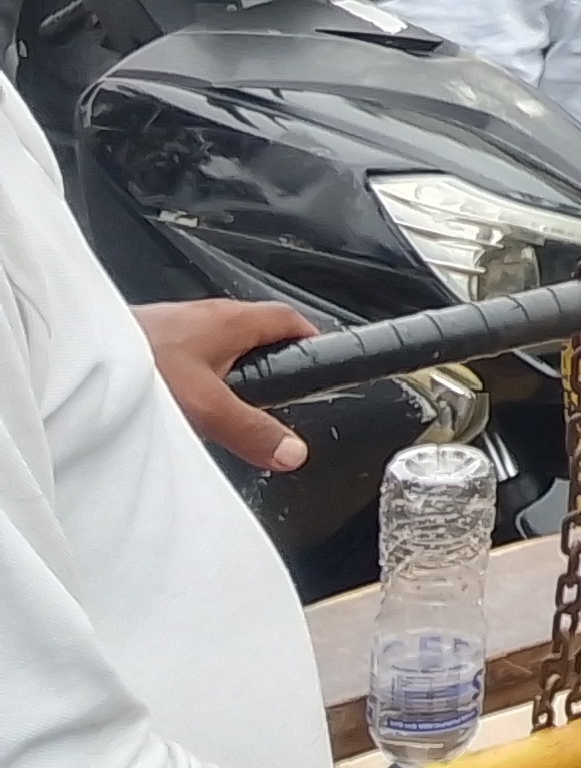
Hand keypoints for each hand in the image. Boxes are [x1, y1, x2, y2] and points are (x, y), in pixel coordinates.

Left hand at [137, 299, 313, 472]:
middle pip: (253, 336)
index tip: (320, 361)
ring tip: (222, 411)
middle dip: (266, 366)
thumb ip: (251, 430)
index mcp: (231, 321)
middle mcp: (205, 316)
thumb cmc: (135, 365)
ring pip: (217, 347)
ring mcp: (175, 326)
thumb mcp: (205, 408)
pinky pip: (186, 355)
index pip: (290, 320)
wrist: (74, 356)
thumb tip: (292, 451)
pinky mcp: (148, 340)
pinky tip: (179, 406)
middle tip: (273, 399)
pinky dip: (193, 378)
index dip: (309, 340)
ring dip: (225, 375)